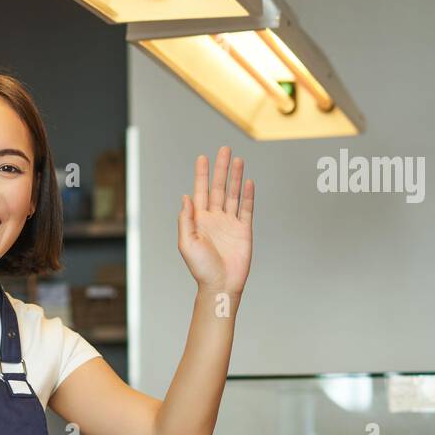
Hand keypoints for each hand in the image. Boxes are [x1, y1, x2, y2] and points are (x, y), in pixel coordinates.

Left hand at [178, 146, 253, 293]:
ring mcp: (230, 223)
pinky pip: (247, 209)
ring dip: (236, 177)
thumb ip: (186, 219)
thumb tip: (185, 197)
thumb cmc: (201, 268)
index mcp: (199, 220)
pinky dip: (248, 195)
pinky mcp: (244, 230)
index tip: (202, 157)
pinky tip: (249, 181)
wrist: (220, 284)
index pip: (200, 191)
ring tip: (238, 159)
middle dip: (221, 169)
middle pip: (219, 188)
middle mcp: (214, 218)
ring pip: (234, 194)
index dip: (201, 174)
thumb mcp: (187, 243)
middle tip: (224, 149)